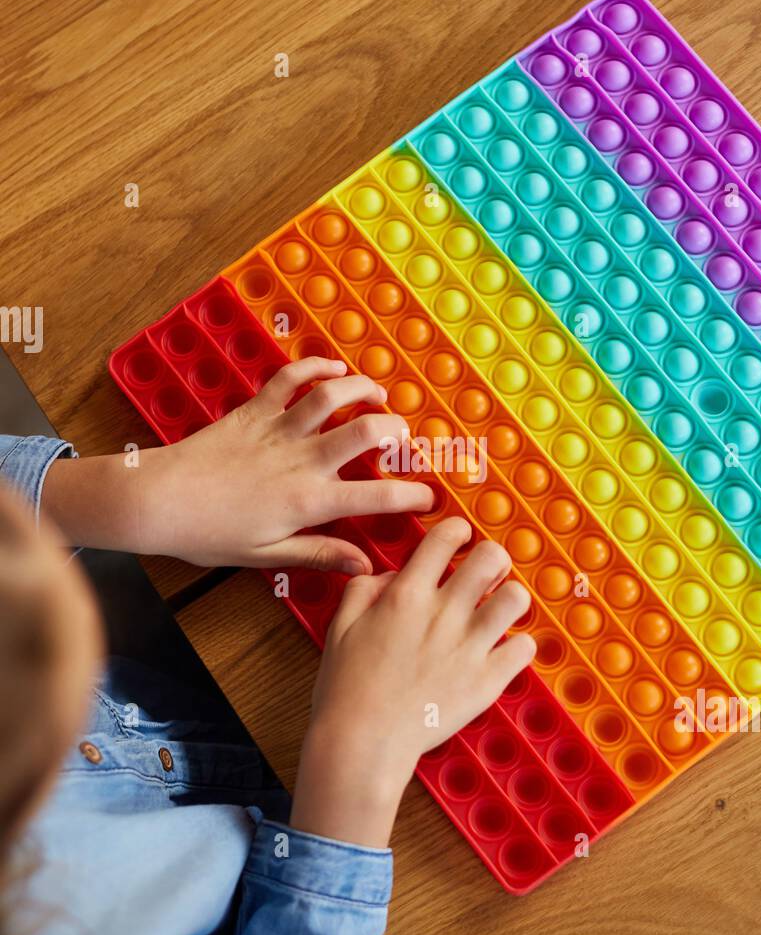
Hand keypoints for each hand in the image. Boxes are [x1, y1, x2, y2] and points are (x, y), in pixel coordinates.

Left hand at [42, 358, 433, 571]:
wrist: (157, 501)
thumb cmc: (208, 534)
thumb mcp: (267, 555)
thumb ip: (319, 555)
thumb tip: (365, 567)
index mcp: (308, 502)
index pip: (377, 498)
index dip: (412, 497)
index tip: (429, 499)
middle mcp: (300, 460)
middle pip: (365, 432)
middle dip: (397, 432)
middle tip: (405, 440)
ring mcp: (277, 429)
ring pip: (332, 396)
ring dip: (363, 389)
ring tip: (379, 396)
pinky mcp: (254, 410)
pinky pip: (289, 378)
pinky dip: (314, 367)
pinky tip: (332, 369)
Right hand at [290, 517, 535, 847]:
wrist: (362, 744)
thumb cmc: (346, 689)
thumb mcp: (340, 627)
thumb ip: (364, 589)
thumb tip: (390, 575)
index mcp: (406, 595)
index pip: (446, 537)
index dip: (456, 531)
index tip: (458, 539)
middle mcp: (443, 614)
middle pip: (491, 557)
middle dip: (491, 558)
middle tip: (484, 573)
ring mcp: (469, 647)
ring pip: (516, 598)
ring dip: (509, 598)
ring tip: (497, 610)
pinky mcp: (487, 681)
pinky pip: (524, 647)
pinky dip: (518, 646)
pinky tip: (502, 650)